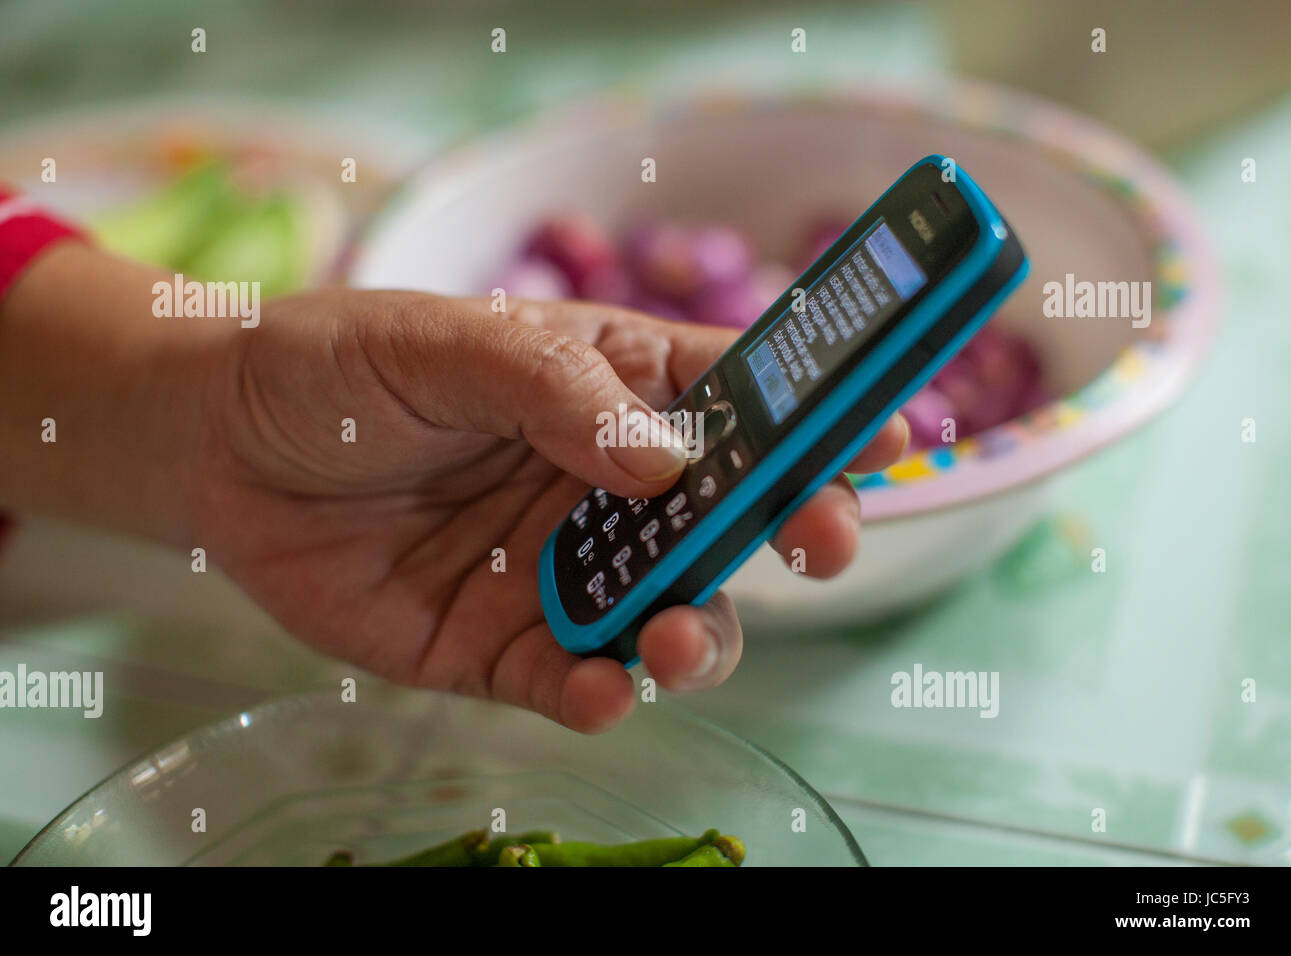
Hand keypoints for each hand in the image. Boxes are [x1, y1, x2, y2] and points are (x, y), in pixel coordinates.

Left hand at [187, 291, 908, 731]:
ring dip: (701, 633)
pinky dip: (606, 692)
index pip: (745, 399)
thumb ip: (558, 390)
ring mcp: (564, 569)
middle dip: (797, 530)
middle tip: (821, 541)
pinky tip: (604, 686)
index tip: (894, 432)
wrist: (220, 449)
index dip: (824, 414)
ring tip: (679, 639)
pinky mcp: (505, 645)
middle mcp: (609, 485)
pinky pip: (579, 680)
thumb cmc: (342, 367)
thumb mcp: (447, 344)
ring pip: (675, 611)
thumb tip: (667, 461)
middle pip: (736, 516)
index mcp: (615, 389)